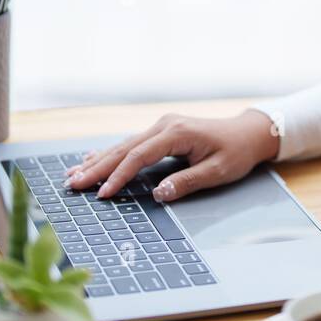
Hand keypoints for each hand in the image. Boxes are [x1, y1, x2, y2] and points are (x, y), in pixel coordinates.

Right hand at [63, 109, 280, 201]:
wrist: (247, 134)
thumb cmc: (235, 153)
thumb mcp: (217, 171)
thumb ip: (187, 182)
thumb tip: (158, 194)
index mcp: (177, 133)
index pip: (139, 156)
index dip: (119, 176)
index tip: (103, 193)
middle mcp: (164, 125)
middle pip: (123, 149)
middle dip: (97, 167)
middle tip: (73, 183)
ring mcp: (161, 126)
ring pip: (123, 146)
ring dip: (98, 161)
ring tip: (73, 174)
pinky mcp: (161, 132)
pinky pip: (130, 144)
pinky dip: (110, 154)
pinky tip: (90, 159)